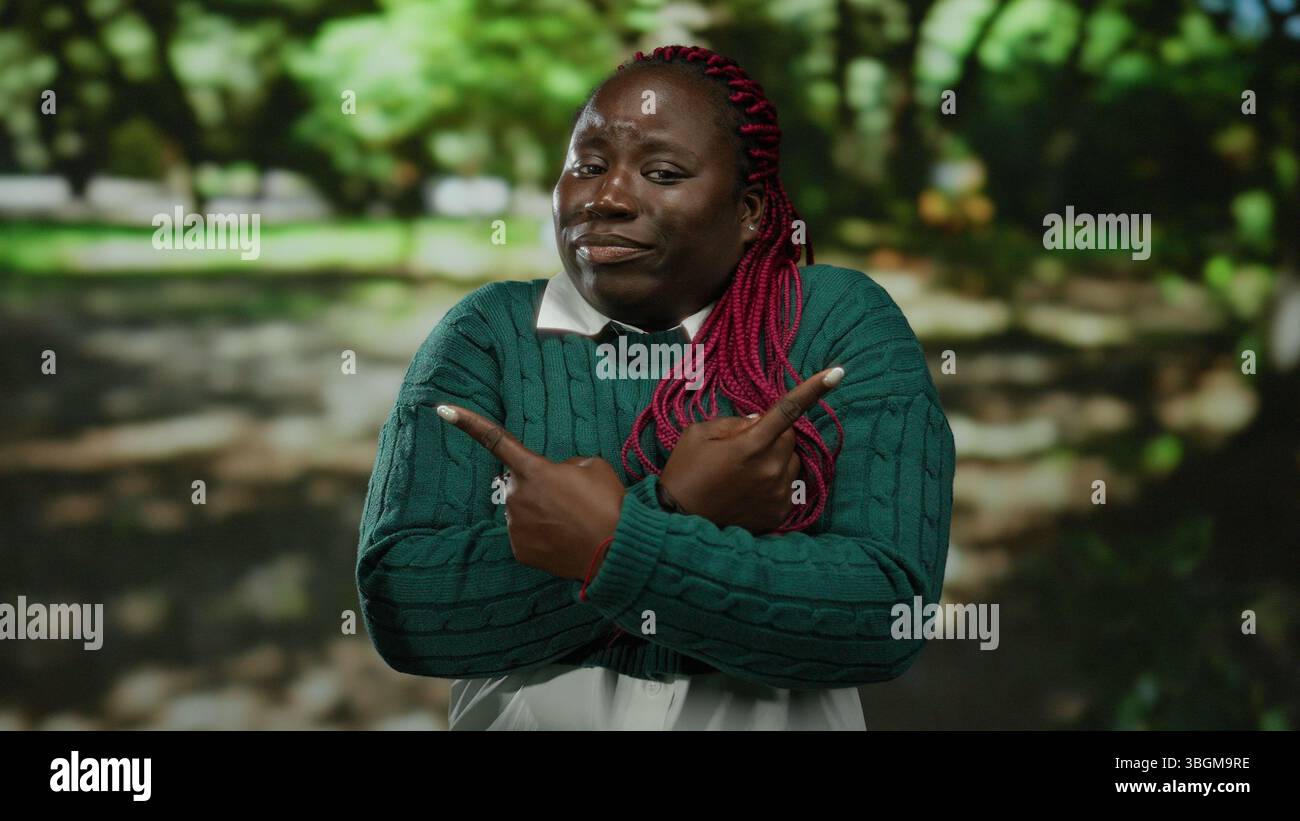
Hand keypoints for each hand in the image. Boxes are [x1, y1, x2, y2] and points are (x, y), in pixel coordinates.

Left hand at [435, 404, 624, 579]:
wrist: (617, 550)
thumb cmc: (608, 504)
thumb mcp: (594, 466)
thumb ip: (566, 464)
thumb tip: (556, 475)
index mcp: (534, 469)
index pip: (495, 439)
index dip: (468, 422)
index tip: (442, 409)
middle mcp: (517, 496)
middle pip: (520, 483)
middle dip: (539, 487)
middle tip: (572, 501)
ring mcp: (515, 525)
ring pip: (523, 511)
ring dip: (542, 512)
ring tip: (573, 522)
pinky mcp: (520, 550)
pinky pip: (526, 536)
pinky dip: (542, 536)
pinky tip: (564, 539)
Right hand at [657, 366, 844, 533]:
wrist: (679, 521)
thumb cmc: (685, 472)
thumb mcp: (698, 434)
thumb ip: (733, 423)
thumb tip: (758, 421)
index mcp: (751, 444)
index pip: (788, 410)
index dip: (813, 390)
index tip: (837, 373)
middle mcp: (771, 468)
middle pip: (790, 437)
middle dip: (774, 435)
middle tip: (745, 446)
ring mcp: (778, 493)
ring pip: (792, 462)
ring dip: (776, 459)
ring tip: (745, 472)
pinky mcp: (780, 513)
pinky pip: (788, 487)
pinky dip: (774, 483)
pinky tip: (748, 491)